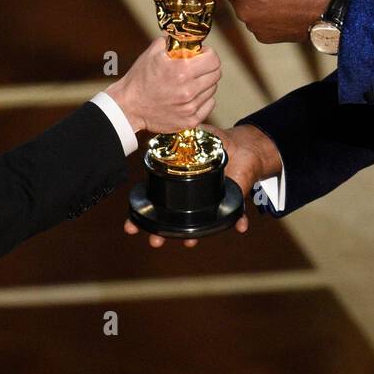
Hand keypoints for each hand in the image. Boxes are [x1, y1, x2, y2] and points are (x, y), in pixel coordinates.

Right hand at [105, 37, 219, 133]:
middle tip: (196, 68)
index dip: (208, 54)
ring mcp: (190, 107)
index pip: (213, 60)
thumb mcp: (152, 53)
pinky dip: (202, 99)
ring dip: (204, 84)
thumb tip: (185, 36)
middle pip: (216, 74)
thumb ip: (172, 42)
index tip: (201, 55)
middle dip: (207, 68)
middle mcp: (188, 90)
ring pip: (212, 89)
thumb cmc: (139, 80)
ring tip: (188, 83)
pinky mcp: (190, 120)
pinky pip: (208, 105)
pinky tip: (189, 96)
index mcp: (181, 70)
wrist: (128, 107)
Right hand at [123, 124, 280, 247]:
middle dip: (161, 235)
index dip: (141, 218)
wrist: (243, 145)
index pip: (156, 204)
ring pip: (199, 225)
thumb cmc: (217, 142)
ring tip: (188, 242)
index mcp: (180, 185)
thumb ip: (183, 134)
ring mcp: (211, 202)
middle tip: (154, 241)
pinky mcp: (232, 201)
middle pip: (173, 222)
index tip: (130, 227)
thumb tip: (166, 131)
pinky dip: (239, 221)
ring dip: (194, 235)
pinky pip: (236, 215)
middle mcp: (194, 198)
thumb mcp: (197, 135)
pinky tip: (240, 226)